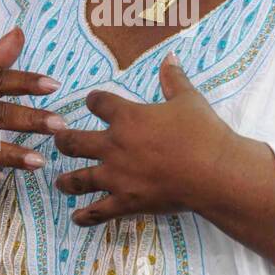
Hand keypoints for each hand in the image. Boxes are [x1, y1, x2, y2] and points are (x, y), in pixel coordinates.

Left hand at [52, 52, 237, 226]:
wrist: (214, 172)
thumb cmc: (203, 132)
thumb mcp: (188, 99)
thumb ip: (173, 79)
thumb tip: (169, 57)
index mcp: (127, 117)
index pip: (98, 102)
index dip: (93, 100)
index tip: (92, 101)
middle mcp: (114, 146)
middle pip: (74, 142)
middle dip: (63, 141)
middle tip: (59, 140)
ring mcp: (117, 176)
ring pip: (79, 179)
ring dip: (66, 181)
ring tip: (60, 182)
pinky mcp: (126, 201)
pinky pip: (98, 211)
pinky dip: (85, 216)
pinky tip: (76, 217)